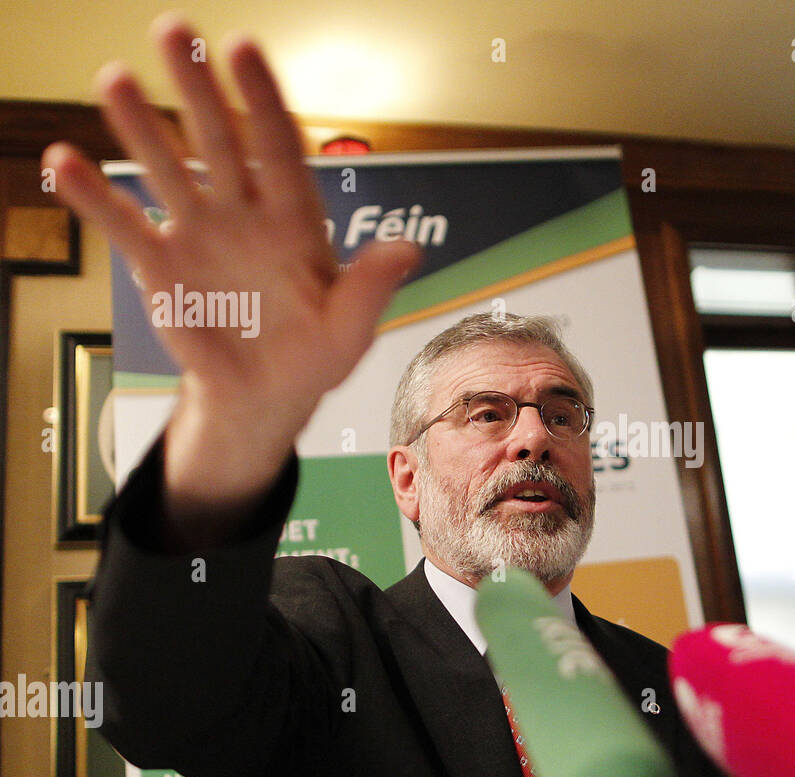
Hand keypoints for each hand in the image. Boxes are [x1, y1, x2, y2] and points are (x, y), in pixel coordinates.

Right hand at [43, 14, 419, 531]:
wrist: (265, 397)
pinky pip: (124, 225)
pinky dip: (95, 197)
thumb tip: (405, 250)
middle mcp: (243, 213)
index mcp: (295, 221)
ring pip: (167, 168)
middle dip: (198, 88)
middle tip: (174, 30)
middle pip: (218, 140)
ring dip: (140, 126)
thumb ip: (370, 289)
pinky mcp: (160, 266)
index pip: (279, 148)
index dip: (262, 100)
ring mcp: (198, 234)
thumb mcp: (350, 331)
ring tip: (116, 78)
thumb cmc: (315, 358)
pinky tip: (64, 162)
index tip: (243, 48)